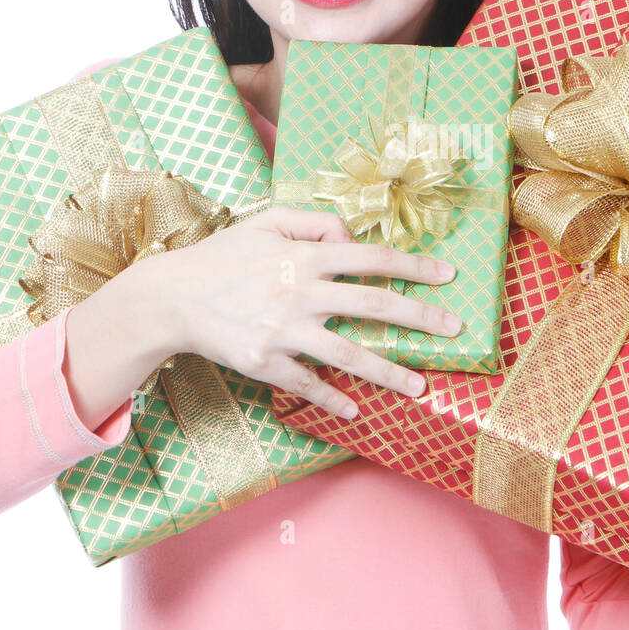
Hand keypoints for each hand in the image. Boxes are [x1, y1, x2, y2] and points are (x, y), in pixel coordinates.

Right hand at [158, 206, 460, 419]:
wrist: (172, 296)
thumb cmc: (224, 255)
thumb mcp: (268, 220)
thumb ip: (316, 222)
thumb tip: (354, 239)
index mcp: (305, 256)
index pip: (373, 258)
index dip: (415, 267)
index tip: (448, 277)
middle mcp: (301, 294)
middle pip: (375, 305)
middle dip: (422, 318)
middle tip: (456, 330)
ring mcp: (284, 332)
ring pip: (350, 355)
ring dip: (391, 372)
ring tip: (421, 387)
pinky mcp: (266, 364)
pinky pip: (309, 384)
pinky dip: (334, 400)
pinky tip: (356, 410)